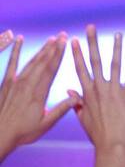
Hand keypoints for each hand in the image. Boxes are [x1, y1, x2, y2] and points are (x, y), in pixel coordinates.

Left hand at [0, 34, 72, 158]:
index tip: (66, 42)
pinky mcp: (6, 83)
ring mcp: (16, 82)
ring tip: (51, 39)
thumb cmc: (22, 132)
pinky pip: (12, 63)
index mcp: (38, 94)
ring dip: (42, 49)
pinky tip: (19, 39)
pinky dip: (15, 50)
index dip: (59, 54)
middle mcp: (27, 85)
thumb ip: (60, 110)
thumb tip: (76, 98)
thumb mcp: (45, 124)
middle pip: (43, 62)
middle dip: (54, 48)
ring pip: (31, 62)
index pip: (51, 69)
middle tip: (63, 35)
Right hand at [68, 25, 124, 153]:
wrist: (113, 144)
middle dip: (92, 42)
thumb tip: (69, 91)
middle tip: (90, 27)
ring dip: (116, 47)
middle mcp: (99, 88)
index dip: (77, 53)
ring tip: (117, 33)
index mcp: (87, 93)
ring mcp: (114, 90)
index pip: (80, 69)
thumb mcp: (83, 117)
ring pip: (114, 64)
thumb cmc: (98, 134)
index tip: (73, 40)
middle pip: (95, 61)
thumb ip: (76, 103)